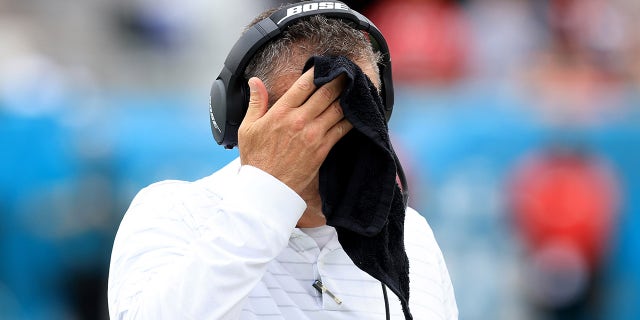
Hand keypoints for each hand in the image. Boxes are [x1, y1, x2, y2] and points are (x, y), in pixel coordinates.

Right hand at [238, 68, 350, 194]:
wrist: (267, 189)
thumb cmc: (256, 160)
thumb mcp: (247, 128)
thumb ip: (256, 103)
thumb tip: (255, 81)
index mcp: (281, 112)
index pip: (303, 85)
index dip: (317, 72)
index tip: (325, 65)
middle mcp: (299, 120)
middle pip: (325, 93)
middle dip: (339, 80)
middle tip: (348, 71)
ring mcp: (313, 134)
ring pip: (337, 109)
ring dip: (348, 96)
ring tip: (357, 87)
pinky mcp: (322, 149)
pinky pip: (342, 129)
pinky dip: (351, 118)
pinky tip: (358, 112)